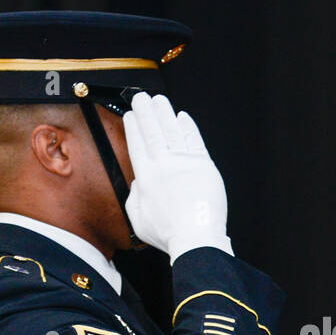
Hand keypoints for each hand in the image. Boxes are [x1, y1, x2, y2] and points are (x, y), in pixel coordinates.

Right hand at [122, 93, 232, 262]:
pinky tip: (183, 117)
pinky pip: (194, 141)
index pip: (137, 144)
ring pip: (173, 131)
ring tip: (159, 100)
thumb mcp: (138, 219)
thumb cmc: (168, 234)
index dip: (134, 127)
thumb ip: (134, 197)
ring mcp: (185, 163)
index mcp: (146, 177)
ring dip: (165, 113)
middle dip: (146, 112)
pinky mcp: (204, 166)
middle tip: (141, 97)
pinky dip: (188, 127)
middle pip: (153, 132)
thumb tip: (138, 184)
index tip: (131, 115)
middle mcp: (164, 166)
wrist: (196, 237)